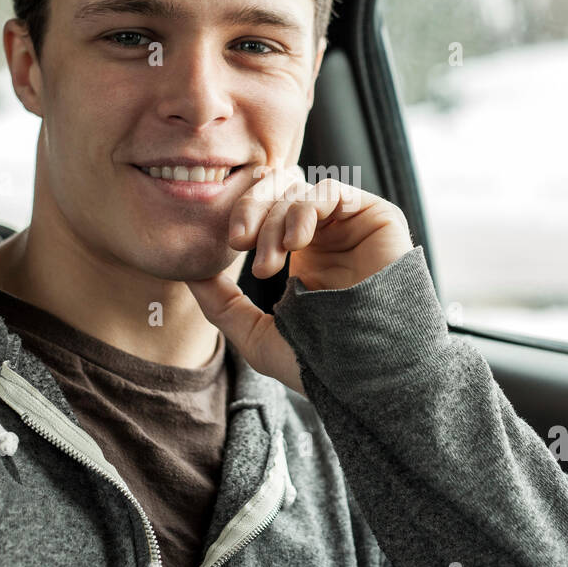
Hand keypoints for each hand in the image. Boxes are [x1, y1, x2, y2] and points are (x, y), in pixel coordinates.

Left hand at [185, 165, 413, 393]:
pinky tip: (297, 241)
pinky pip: (333, 191)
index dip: (244, 218)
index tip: (230, 246)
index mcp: (300, 256)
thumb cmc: (319, 363)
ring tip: (272, 261)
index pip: (265, 213)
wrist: (368, 374)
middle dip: (253, 211)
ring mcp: (351, 226)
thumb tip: (190, 274)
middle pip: (279, 195)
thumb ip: (223, 304)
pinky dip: (307, 208)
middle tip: (240, 242)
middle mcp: (326, 236)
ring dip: (276, 219)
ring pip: (300, 192)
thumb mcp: (257, 334)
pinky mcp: (377, 218)